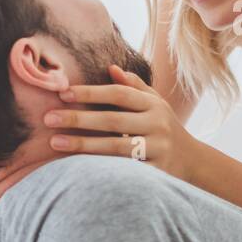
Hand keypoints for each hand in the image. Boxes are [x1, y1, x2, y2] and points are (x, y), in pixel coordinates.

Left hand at [43, 64, 198, 180]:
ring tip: (54, 142)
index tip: (63, 93)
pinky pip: (123, 170)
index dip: (90, 92)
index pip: (119, 94)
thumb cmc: (164, 128)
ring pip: (115, 147)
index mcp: (153, 105)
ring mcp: (157, 150)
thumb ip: (134, 87)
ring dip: (83, 144)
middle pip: (113, 120)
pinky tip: (76, 167)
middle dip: (79, 118)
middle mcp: (157, 125)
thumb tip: (111, 68)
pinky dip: (100, 168)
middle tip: (48, 117)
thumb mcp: (155, 104)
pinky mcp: (155, 173)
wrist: (193, 162)